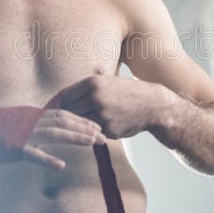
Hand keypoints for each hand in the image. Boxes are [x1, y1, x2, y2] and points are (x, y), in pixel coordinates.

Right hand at [21, 108, 107, 169]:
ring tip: (92, 142)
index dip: (82, 121)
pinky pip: (33, 154)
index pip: (64, 115)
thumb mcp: (22, 121)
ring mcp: (25, 134)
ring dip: (74, 137)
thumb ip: (39, 123)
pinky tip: (61, 165)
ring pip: (53, 134)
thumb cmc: (3, 128)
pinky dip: (47, 159)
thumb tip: (56, 127)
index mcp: (36, 115)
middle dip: (85, 129)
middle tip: (103, 137)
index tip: (98, 127)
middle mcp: (33, 121)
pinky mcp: (16, 148)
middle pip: (63, 122)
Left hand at [55, 72, 172, 139]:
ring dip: (81, 124)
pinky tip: (102, 127)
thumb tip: (67, 88)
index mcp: (93, 83)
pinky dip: (95, 131)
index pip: (66, 95)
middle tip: (69, 119)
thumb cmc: (128, 92)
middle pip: (69, 110)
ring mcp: (101, 114)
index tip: (61, 108)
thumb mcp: (109, 80)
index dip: (62, 103)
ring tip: (84, 123)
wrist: (152, 105)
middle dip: (70, 115)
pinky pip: (94, 132)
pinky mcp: (108, 129)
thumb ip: (90, 82)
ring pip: (80, 123)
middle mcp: (95, 97)